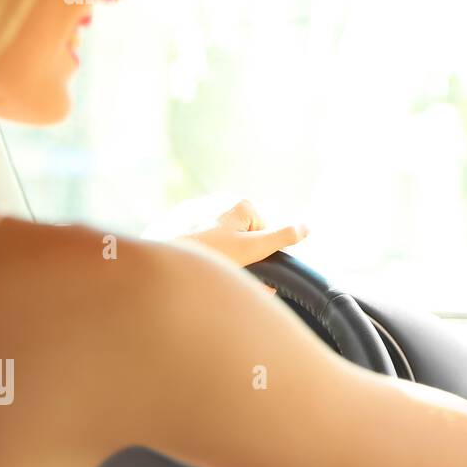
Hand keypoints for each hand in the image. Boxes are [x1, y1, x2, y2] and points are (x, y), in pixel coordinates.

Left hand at [181, 199, 308, 267]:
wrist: (160, 262)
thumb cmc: (209, 254)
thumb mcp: (252, 249)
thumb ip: (281, 238)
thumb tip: (307, 227)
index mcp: (240, 203)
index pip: (262, 233)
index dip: (256, 253)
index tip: (242, 262)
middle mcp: (218, 199)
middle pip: (239, 235)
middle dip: (235, 253)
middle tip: (222, 267)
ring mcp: (193, 208)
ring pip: (216, 237)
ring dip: (214, 252)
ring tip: (201, 263)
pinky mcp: (173, 221)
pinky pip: (193, 238)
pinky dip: (193, 249)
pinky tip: (185, 259)